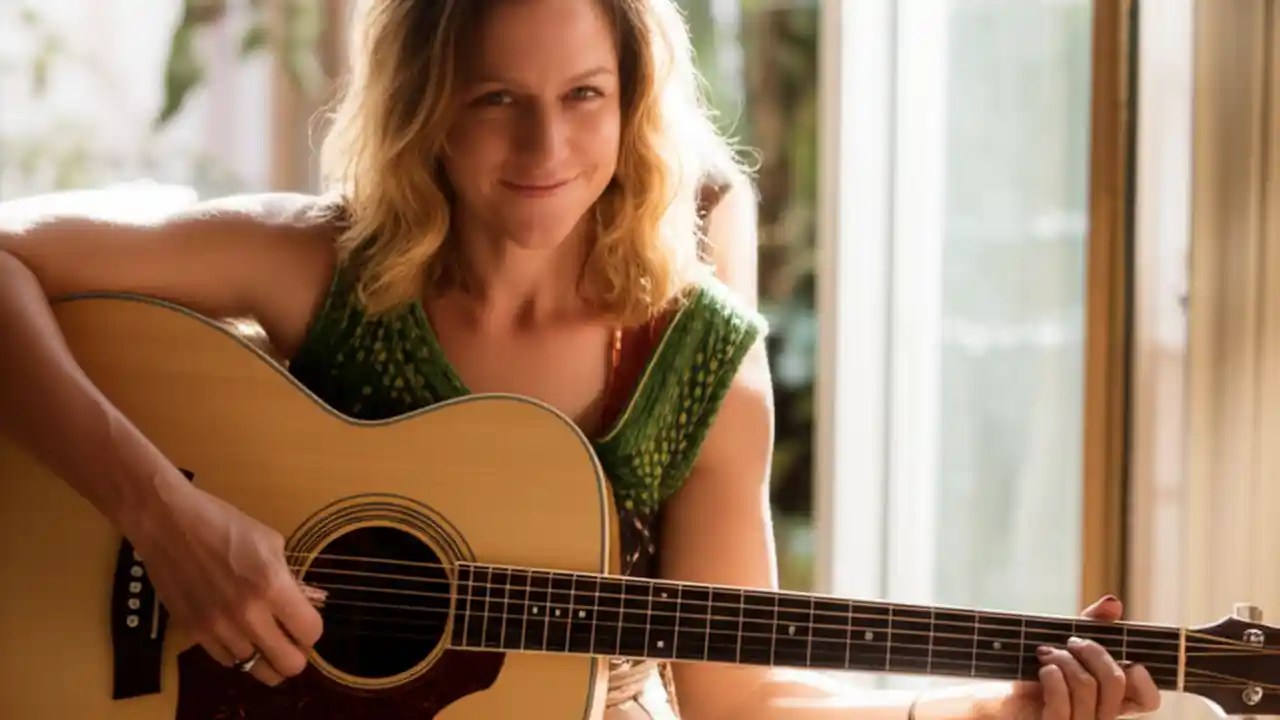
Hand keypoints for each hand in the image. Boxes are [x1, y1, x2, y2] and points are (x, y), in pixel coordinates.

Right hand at [122, 476, 323, 685]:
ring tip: (265, 639)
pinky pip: (226, 660)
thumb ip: (287, 578)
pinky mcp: (193, 632)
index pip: (309, 632)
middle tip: (291, 640)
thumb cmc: (224, 524)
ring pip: (255, 669)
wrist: (168, 524)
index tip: (306, 622)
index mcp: (271, 586)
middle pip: (288, 665)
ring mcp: (218, 628)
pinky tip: (240, 636)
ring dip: (266, 656)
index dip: (312, 630)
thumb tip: (297, 604)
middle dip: (296, 655)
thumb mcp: (271, 543)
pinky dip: (238, 654)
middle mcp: (247, 614)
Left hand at [997, 596, 1160, 719]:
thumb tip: (1113, 603)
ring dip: (1064, 660)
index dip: (1144, 679)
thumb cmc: (1037, 670)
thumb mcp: (1066, 644)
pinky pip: (1062, 703)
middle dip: (1093, 652)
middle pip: (1116, 681)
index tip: (1128, 660)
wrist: (999, 697)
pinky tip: (1043, 669)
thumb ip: (1092, 624)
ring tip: (1045, 653)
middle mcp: (1100, 717)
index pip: (1147, 699)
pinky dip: (1052, 678)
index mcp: (1111, 701)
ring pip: (1087, 686)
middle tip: (1071, 642)